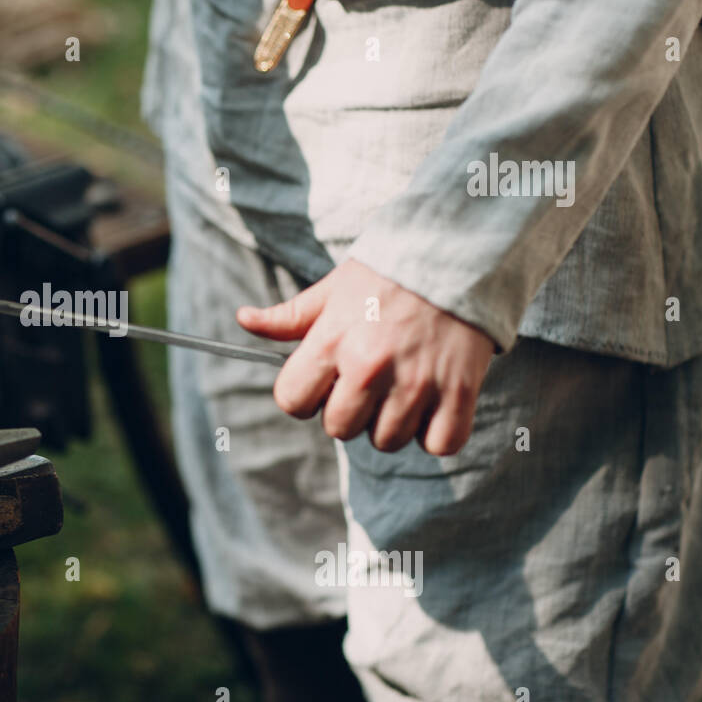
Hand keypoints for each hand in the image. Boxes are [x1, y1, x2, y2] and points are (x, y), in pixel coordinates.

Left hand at [236, 259, 494, 455]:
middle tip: (367, 384)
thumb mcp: (331, 291)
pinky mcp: (458, 393)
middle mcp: (369, 367)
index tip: (323, 382)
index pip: (292, 401)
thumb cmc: (385, 277)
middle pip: (339, 429)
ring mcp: (416, 383)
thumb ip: (287, 318)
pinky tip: (433, 402)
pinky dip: (435, 433)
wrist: (455, 256)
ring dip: (392, 423)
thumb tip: (244, 319)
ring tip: (402, 387)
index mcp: (331, 342)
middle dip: (348, 412)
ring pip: (386, 441)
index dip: (303, 395)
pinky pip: (438, 445)